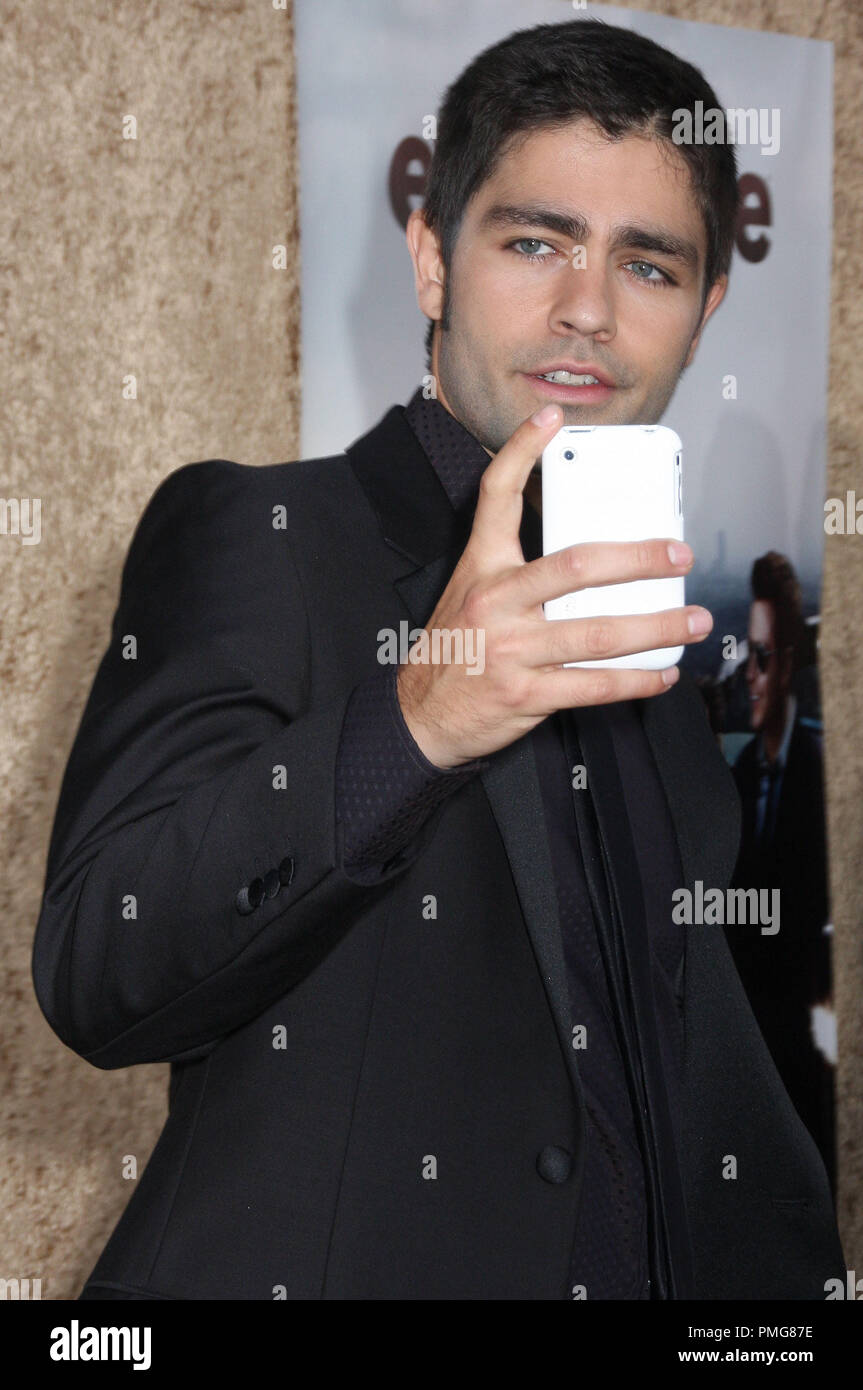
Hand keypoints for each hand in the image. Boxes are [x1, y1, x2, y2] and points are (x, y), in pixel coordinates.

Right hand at [396, 403, 710, 768]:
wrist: (420, 716)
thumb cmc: (454, 651)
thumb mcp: (471, 595)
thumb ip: (519, 572)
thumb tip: (594, 563)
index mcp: (481, 569)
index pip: (497, 497)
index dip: (522, 451)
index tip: (553, 418)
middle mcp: (496, 604)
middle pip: (576, 566)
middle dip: (639, 559)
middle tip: (679, 555)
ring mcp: (512, 651)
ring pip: (599, 632)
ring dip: (658, 627)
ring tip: (694, 621)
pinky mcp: (527, 694)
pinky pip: (595, 685)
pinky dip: (637, 679)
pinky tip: (662, 672)